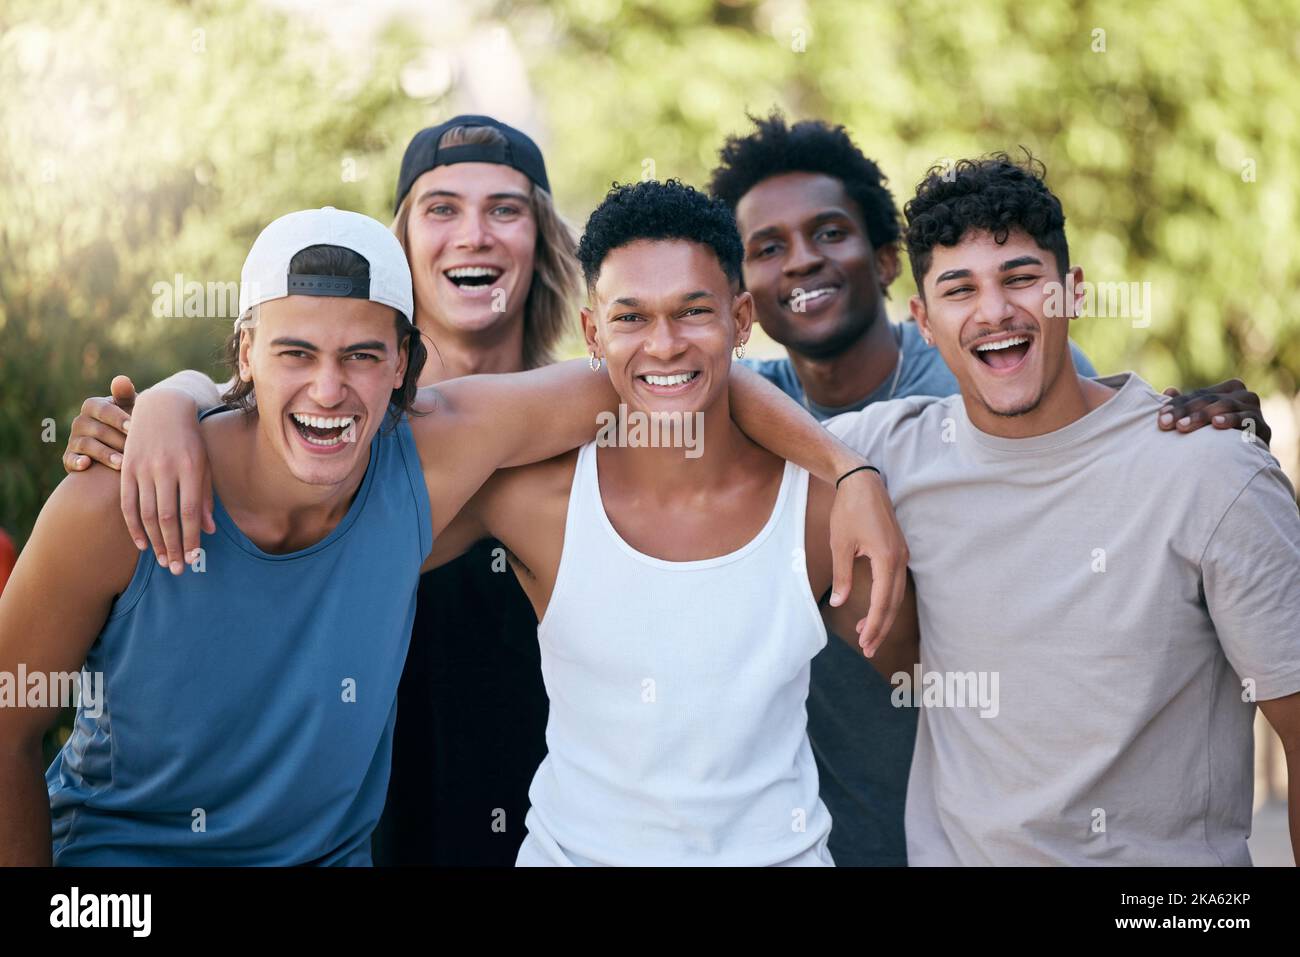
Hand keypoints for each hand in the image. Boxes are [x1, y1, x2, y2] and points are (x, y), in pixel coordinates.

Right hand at [63, 375, 136, 472]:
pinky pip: (70, 459)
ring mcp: (73, 439)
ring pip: (88, 445)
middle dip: (117, 440)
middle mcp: (80, 421)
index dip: (118, 418)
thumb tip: (122, 380)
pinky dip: (76, 462)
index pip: (104, 410)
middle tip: (134, 450)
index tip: (132, 427)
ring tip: (122, 464)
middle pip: (99, 430)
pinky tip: (86, 464)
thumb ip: (125, 395)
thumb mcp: (127, 408)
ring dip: (105, 454)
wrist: (116, 446)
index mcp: (93, 406)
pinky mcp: (69, 457)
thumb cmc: (126, 422)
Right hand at [119, 388, 214, 574]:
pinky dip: (134, 527)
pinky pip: (128, 503)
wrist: (163, 407)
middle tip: (177, 570)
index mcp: (191, 468)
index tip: (194, 559)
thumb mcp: (205, 464)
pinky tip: (142, 545)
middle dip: (173, 546)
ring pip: (147, 514)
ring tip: (163, 561)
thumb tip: (208, 531)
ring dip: (155, 542)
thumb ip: (206, 498)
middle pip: (167, 517)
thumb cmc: (191, 440)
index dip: (191, 538)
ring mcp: (143, 468)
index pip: (190, 511)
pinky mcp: (127, 468)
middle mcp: (166, 469)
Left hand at [828, 468, 908, 655]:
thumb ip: (842, 576)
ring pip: (896, 595)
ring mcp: (902, 555)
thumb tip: (840, 603)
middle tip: (867, 649)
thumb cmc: (849, 511)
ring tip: (867, 634)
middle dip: (880, 628)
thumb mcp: (840, 545)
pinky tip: (874, 609)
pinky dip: (886, 600)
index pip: (882, 602)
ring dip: (883, 616)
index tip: (864, 643)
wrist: (862, 482)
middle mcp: (900, 560)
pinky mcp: (898, 551)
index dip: (874, 625)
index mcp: (887, 559)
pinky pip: (895, 583)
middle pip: (893, 603)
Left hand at [1158, 379, 1270, 444]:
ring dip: (1203, 415)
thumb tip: (1169, 390)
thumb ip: (1185, 406)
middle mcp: (1243, 396)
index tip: (1160, 419)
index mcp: (1228, 390)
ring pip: (1227, 405)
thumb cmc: (1217, 439)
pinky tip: (1217, 424)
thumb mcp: (1199, 421)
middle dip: (1185, 411)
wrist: (1247, 464)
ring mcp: (1255, 410)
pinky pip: (1248, 420)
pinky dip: (1232, 420)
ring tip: (1183, 426)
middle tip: (1167, 425)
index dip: (1177, 405)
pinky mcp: (1263, 428)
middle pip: (1210, 399)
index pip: (1198, 395)